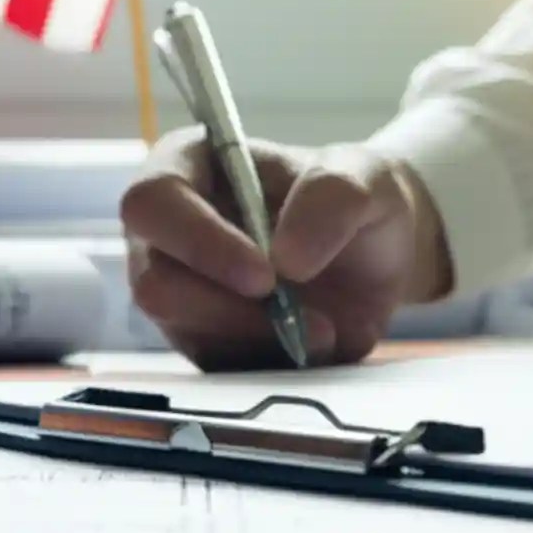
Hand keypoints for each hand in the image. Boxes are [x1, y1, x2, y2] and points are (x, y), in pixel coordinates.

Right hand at [121, 126, 451, 370]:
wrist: (378, 254)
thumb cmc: (356, 198)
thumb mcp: (364, 175)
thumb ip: (331, 197)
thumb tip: (287, 259)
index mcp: (185, 167)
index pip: (153, 203)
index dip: (198, 243)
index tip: (265, 276)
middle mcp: (165, 234)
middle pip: (155, 284)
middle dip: (230, 311)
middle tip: (306, 318)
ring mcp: (178, 292)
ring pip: (185, 333)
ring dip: (259, 341)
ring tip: (327, 330)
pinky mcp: (201, 340)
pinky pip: (216, 366)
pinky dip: (269, 362)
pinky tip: (313, 345)